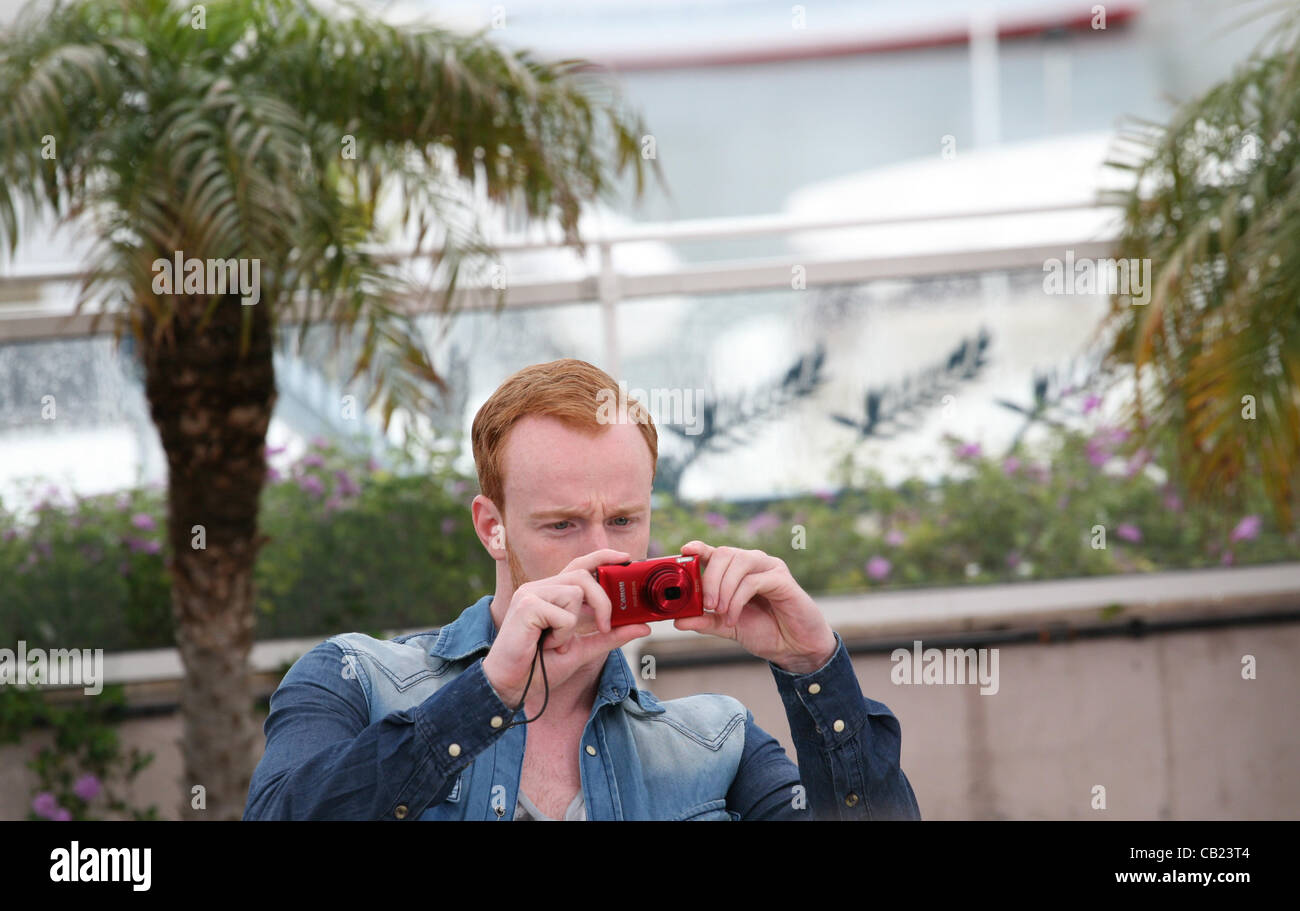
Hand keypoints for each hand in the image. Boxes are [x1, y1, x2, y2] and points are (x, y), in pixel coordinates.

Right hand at [482, 548, 650, 707]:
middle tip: (603, 627)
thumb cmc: (540, 667)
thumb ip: (610, 636)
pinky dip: (562, 636)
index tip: (627, 559)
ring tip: (555, 643)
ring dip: (572, 627)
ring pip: (575, 594)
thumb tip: (642, 627)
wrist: (510, 686)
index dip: (604, 557)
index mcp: (552, 593)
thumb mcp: (582, 649)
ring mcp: (531, 593)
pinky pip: (564, 615)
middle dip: (602, 602)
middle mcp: (540, 587)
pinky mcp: (526, 605)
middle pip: (584, 576)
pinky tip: (545, 645)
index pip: (580, 565)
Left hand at [674, 541, 836, 674]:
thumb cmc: (765, 632)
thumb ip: (705, 621)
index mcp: (738, 571)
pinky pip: (753, 580)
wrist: (795, 648)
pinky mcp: (782, 579)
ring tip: (720, 611)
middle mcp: (753, 563)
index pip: (716, 552)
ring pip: (739, 562)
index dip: (699, 548)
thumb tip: (677, 621)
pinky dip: (738, 599)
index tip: (684, 551)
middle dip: (710, 578)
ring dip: (724, 587)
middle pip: (724, 553)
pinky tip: (734, 616)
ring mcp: (769, 568)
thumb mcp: (728, 627)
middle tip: (707, 605)